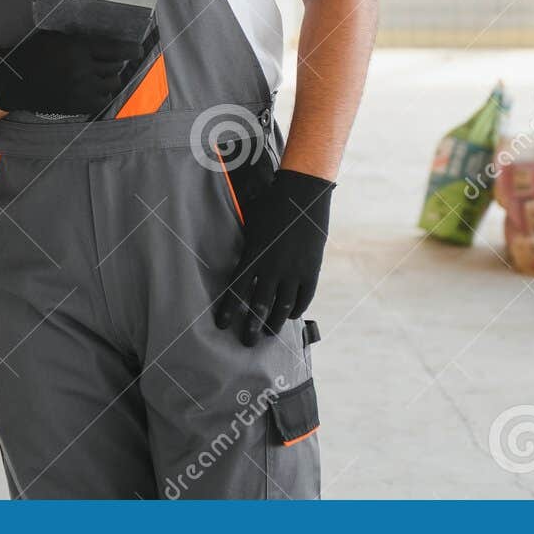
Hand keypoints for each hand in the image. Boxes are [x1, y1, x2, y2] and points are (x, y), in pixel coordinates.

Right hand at [0, 30, 142, 114]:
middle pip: (115, 67)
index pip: (115, 49)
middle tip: (109, 61)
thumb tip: (105, 41)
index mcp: (77, 49)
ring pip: (111, 84)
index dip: (131, 50)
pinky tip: (94, 89)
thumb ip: (78, 40)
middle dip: (115, 63)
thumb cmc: (32, 54)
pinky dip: (102, 94)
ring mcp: (81, 89)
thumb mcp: (54, 38)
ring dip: (110, 78)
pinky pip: (102, 100)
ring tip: (100, 75)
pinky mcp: (77, 105)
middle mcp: (82, 69)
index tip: (138, 50)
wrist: (14, 82)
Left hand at [214, 168, 333, 346]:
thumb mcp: (251, 223)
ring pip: (283, 306)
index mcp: (254, 255)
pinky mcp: (311, 269)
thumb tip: (233, 257)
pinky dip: (297, 309)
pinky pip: (304, 297)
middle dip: (252, 327)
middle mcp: (273, 266)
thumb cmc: (272, 202)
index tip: (222, 325)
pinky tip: (291, 315)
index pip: (237, 290)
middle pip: (260, 306)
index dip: (229, 310)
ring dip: (275, 323)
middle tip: (247, 341)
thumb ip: (245, 245)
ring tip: (269, 332)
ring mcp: (294, 269)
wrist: (304, 193)